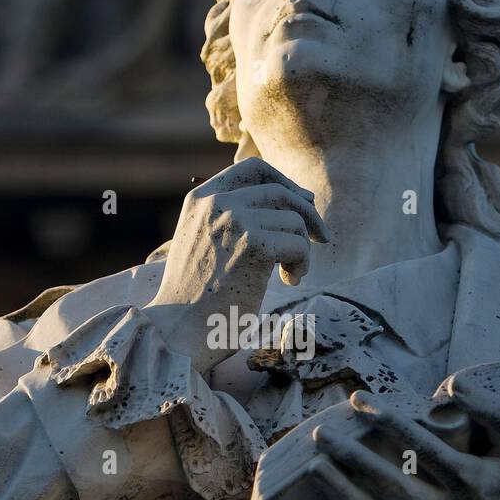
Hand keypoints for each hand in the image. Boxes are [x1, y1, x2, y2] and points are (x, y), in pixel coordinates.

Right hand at [143, 157, 326, 375]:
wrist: (177, 330)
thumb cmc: (194, 298)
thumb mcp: (203, 244)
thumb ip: (229, 220)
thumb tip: (286, 205)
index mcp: (200, 199)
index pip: (252, 169)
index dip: (284, 182)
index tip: (303, 201)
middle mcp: (216, 202)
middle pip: (281, 192)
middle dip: (308, 214)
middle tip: (321, 237)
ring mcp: (234, 220)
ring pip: (294, 221)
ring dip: (301, 249)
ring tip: (288, 274)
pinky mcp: (253, 244)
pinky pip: (299, 245)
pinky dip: (301, 265)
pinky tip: (288, 281)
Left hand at [303, 387, 499, 499]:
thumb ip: (494, 411)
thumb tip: (452, 384)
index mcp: (476, 484)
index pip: (422, 448)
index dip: (386, 421)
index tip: (357, 401)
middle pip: (392, 485)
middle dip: (352, 457)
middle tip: (320, 433)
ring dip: (341, 494)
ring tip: (312, 466)